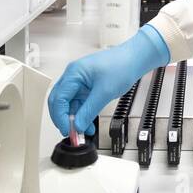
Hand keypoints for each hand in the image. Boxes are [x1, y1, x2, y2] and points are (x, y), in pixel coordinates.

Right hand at [47, 25, 170, 134]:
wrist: (134, 59)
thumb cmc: (122, 65)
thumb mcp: (104, 92)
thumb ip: (89, 111)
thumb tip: (78, 125)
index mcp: (74, 73)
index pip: (58, 99)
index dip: (60, 117)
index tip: (67, 130)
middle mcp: (73, 76)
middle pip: (59, 101)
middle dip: (63, 119)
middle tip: (70, 133)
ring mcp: (80, 81)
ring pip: (69, 104)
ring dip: (74, 118)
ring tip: (82, 131)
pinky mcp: (86, 86)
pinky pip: (79, 103)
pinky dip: (81, 114)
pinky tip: (87, 124)